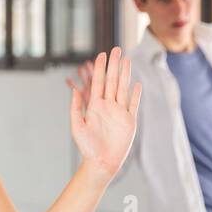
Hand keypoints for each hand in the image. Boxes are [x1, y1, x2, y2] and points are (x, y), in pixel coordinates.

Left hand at [69, 48, 141, 180]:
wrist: (100, 162)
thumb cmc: (87, 147)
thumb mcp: (77, 126)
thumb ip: (76, 108)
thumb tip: (74, 90)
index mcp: (95, 106)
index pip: (99, 82)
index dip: (101, 68)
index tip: (102, 54)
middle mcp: (108, 106)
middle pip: (112, 81)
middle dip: (114, 65)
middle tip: (117, 49)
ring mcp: (119, 112)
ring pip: (123, 88)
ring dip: (125, 74)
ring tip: (127, 60)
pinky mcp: (129, 121)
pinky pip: (133, 104)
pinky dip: (135, 94)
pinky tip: (137, 83)